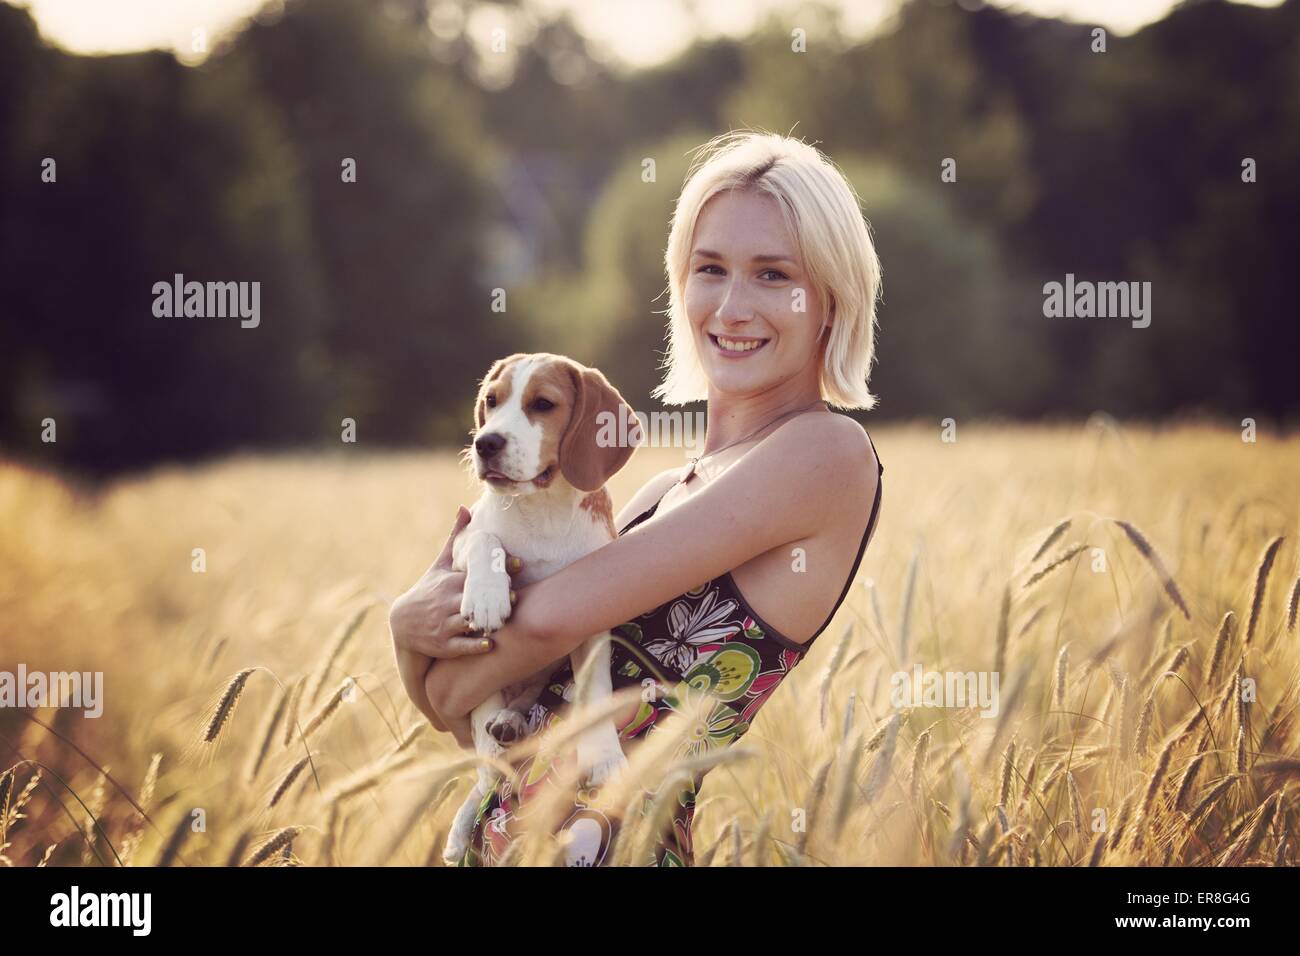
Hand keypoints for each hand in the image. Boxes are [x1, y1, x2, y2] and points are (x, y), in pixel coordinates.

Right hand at [390, 506, 522, 728]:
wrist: (403, 623)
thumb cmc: (428, 590)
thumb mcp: (440, 565)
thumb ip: (454, 538)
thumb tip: (464, 507)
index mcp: (450, 582)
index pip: (476, 574)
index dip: (496, 570)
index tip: (517, 563)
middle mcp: (447, 603)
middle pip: (473, 598)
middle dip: (492, 597)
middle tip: (514, 596)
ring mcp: (444, 625)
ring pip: (467, 623)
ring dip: (484, 622)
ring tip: (504, 619)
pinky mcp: (443, 645)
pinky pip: (461, 646)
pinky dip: (474, 645)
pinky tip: (490, 643)